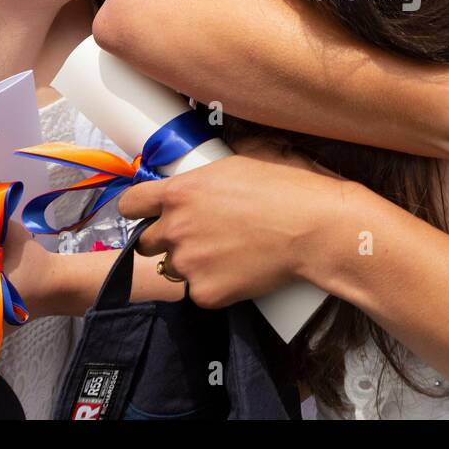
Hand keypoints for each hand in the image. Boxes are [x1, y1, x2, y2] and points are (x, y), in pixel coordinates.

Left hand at [117, 142, 347, 308]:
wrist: (318, 229)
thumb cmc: (291, 188)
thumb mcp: (250, 157)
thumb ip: (216, 163)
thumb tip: (215, 155)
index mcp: (181, 192)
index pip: (130, 204)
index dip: (138, 209)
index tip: (146, 213)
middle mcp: (177, 229)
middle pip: (146, 242)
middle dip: (165, 239)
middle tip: (196, 236)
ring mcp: (190, 264)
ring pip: (174, 269)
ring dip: (191, 264)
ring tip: (225, 255)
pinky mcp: (207, 293)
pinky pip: (200, 292)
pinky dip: (216, 287)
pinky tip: (240, 273)